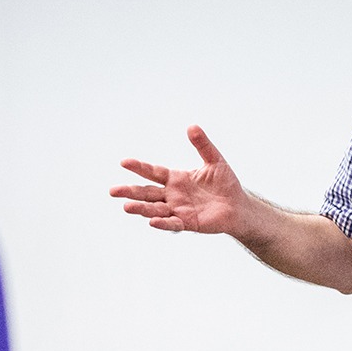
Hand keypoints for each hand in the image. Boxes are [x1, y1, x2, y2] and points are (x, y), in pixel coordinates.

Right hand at [109, 126, 248, 234]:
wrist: (239, 206)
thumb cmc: (225, 183)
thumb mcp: (215, 160)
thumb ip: (203, 145)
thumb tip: (192, 126)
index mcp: (176, 179)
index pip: (153, 172)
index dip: (139, 167)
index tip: (124, 162)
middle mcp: (172, 195)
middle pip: (147, 192)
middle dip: (130, 191)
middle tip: (112, 191)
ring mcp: (178, 210)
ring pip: (155, 209)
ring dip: (141, 208)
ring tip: (126, 207)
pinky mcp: (188, 223)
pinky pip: (173, 224)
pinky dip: (163, 223)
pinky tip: (152, 222)